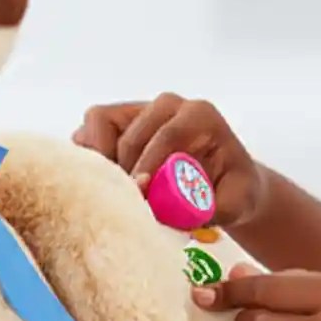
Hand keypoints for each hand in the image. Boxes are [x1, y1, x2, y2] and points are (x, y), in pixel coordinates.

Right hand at [73, 93, 264, 226]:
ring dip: (102, 164)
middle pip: (129, 134)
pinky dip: (88, 161)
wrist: (226, 187)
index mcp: (199, 115)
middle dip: (124, 171)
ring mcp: (137, 112)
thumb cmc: (233, 191)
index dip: (148, 165)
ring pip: (98, 127)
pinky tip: (105, 186)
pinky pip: (85, 135)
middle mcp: (167, 106)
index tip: (141, 193)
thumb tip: (170, 214)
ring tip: (115, 194)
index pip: (166, 135)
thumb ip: (208, 208)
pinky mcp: (113, 126)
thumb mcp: (235, 203)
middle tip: (126, 203)